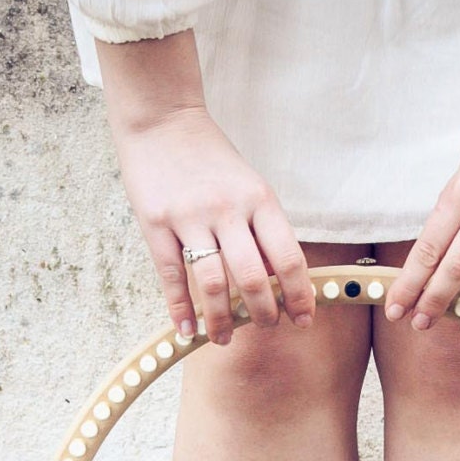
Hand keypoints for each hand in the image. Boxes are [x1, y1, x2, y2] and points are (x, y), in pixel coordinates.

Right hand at [109, 106, 313, 346]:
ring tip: (223, 339)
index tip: (303, 319)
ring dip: (221, 320)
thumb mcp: (250, 187)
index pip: (289, 258)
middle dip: (262, 313)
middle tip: (264, 328)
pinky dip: (180, 308)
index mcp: (260, 200)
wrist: (163, 121)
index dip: (300, 295)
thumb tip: (278, 281)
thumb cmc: (212, 161)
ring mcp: (190, 216)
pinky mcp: (156, 222)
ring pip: (212, 284)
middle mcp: (228, 209)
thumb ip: (263, 230)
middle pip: (252, 278)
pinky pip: (171, 275)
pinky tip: (186, 329)